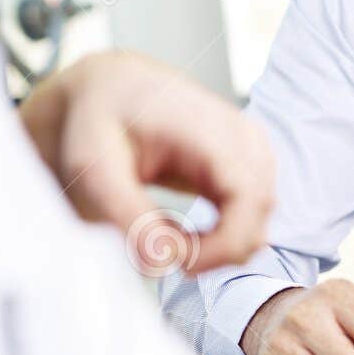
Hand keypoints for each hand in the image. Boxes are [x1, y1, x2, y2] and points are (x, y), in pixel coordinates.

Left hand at [19, 50, 274, 273]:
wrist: (110, 91)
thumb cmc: (101, 120)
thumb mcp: (96, 167)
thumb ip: (129, 214)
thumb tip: (160, 263)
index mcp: (213, 129)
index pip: (250, 201)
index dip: (221, 246)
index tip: (175, 261)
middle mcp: (245, 140)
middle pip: (257, 221)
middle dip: (213, 253)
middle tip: (159, 250)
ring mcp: (252, 155)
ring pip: (256, 227)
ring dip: (216, 248)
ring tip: (164, 236)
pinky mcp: (247, 171)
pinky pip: (248, 221)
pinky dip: (218, 239)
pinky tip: (181, 232)